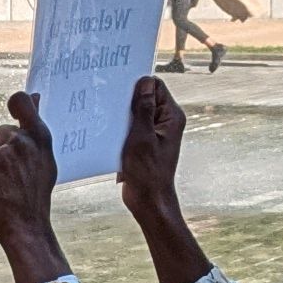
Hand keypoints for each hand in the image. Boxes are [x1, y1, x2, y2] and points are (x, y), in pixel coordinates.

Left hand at [0, 94, 65, 282]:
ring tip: (8, 186)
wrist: (26, 227)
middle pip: (3, 130)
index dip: (16, 102)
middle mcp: (21, 142)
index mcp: (41, 138)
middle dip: (5, 148)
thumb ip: (35, 128)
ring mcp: (1, 153)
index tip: (15, 109)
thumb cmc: (36, 195)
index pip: (22, 101)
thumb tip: (35, 97)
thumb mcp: (43, 159)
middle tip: (16, 173)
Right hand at [115, 72, 187, 218]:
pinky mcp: (146, 141)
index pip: (156, 86)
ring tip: (111, 123)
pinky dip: (122, 127)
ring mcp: (156, 131)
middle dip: (128, 100)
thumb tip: (145, 82)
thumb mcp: (141, 137)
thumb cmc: (147, 172)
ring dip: (123, 116)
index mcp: (171, 117)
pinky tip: (111, 133)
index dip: (138, 85)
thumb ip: (143, 109)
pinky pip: (132, 126)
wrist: (148, 200)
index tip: (120, 89)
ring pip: (137, 112)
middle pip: (146, 97)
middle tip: (111, 106)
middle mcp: (166, 121)